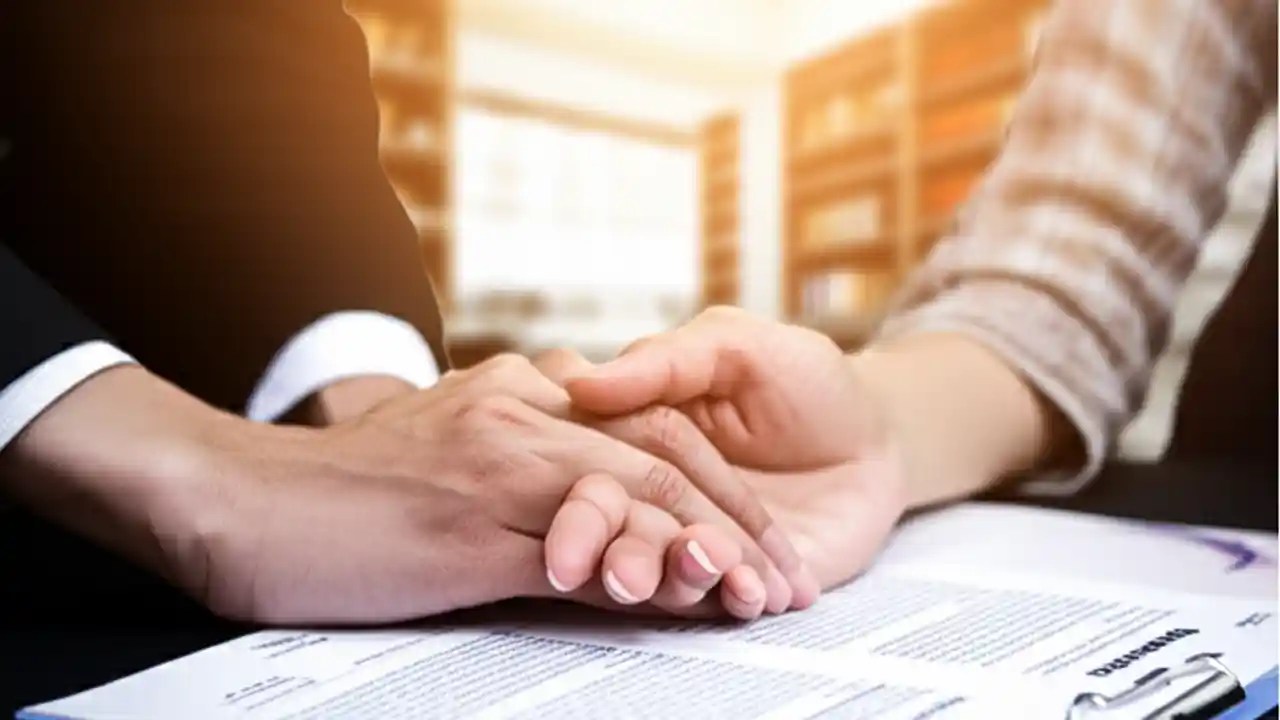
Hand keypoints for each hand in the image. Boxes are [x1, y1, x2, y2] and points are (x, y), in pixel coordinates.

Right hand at [0, 358, 781, 622]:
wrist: (243, 502)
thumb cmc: (340, 492)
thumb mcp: (442, 451)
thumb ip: (514, 458)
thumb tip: (578, 500)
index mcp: (514, 388)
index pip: (642, 421)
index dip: (708, 474)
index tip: (749, 525)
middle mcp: (517, 411)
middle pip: (661, 451)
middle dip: (733, 511)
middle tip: (779, 567)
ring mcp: (498, 465)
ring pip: (636, 493)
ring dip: (706, 544)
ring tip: (756, 590)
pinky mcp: (473, 529)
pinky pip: (583, 549)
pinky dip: (644, 573)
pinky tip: (685, 602)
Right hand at [565, 307, 909, 590]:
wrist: (880, 436)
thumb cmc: (804, 380)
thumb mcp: (735, 348)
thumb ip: (664, 362)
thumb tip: (578, 382)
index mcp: (631, 438)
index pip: (587, 479)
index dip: (577, 512)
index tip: (566, 544)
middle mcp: (653, 499)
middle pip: (616, 538)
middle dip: (616, 560)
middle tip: (624, 578)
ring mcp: (697, 544)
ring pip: (666, 574)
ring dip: (677, 580)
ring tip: (709, 563)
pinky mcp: (743, 580)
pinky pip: (727, 599)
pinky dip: (736, 597)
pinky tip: (754, 592)